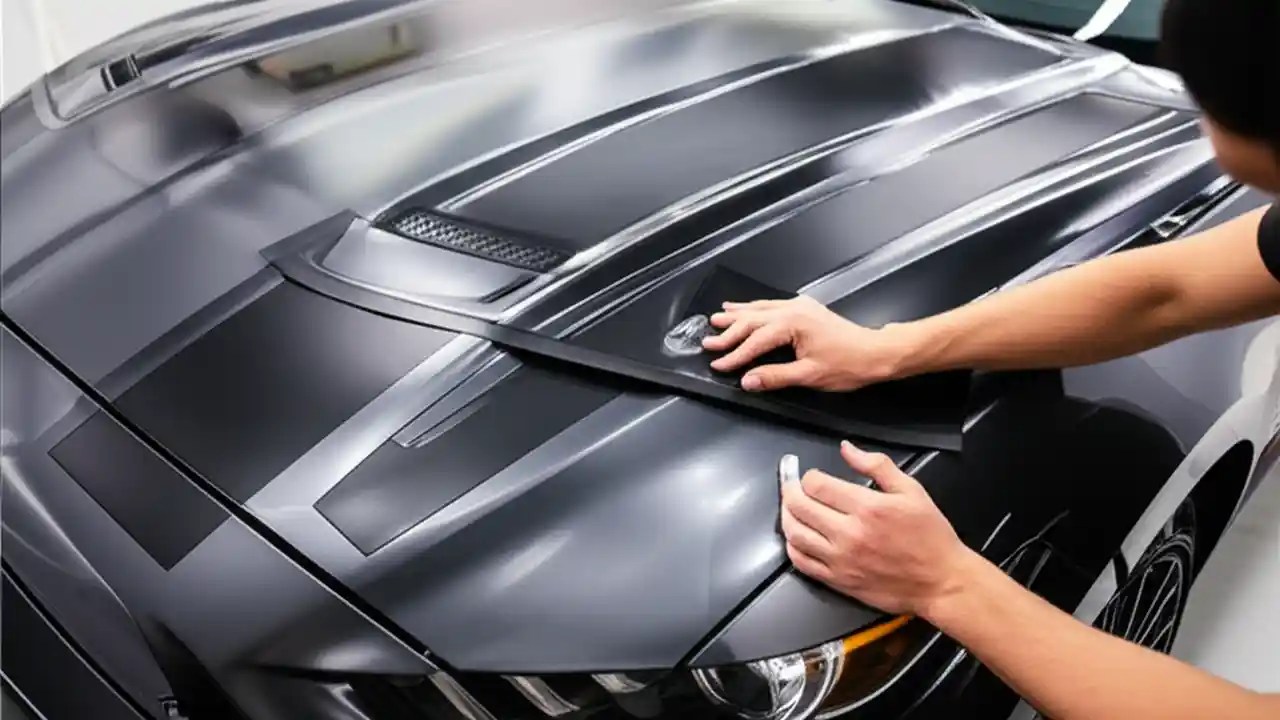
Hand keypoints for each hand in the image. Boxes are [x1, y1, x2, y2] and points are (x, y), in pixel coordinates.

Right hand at [701, 296, 906, 391]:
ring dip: (738, 314)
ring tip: (718, 317)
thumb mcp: (809, 376)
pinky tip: (746, 307)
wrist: (875, 353)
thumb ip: (775, 377)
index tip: (718, 364)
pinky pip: (773, 305)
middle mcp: (794, 310)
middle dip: (729, 332)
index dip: (734, 354)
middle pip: (753, 320)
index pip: (755, 341)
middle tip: (708, 341)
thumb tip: (747, 380)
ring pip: (761, 309)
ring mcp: (800, 307)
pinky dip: (755, 308)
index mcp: (793, 324)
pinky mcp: (806, 309)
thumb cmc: (848, 364)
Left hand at [780, 441, 973, 615]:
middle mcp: (850, 534)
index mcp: (867, 508)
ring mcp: (841, 559)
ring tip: (791, 508)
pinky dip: (792, 546)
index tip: (811, 476)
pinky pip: (802, 562)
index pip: (816, 485)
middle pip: (799, 506)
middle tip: (791, 486)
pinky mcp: (838, 581)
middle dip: (790, 491)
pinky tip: (796, 538)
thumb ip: (877, 464)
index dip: (807, 476)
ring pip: (794, 533)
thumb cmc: (930, 537)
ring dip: (786, 516)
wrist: (942, 582)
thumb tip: (848, 449)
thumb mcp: (911, 490)